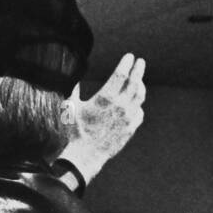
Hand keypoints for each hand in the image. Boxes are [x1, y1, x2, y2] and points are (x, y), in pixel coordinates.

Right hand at [59, 53, 145, 184]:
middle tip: (140, 62)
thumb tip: (73, 77)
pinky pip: (139, 112)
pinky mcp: (131, 128)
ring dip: (140, 85)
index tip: (129, 56)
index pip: (121, 74)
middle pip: (135, 81)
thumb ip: (74, 90)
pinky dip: (138, 105)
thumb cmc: (76, 131)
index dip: (126, 63)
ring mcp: (128, 117)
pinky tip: (135, 103)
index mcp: (105, 98)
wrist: (85, 155)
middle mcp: (120, 105)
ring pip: (140, 96)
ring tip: (139, 80)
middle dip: (138, 69)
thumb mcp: (71, 108)